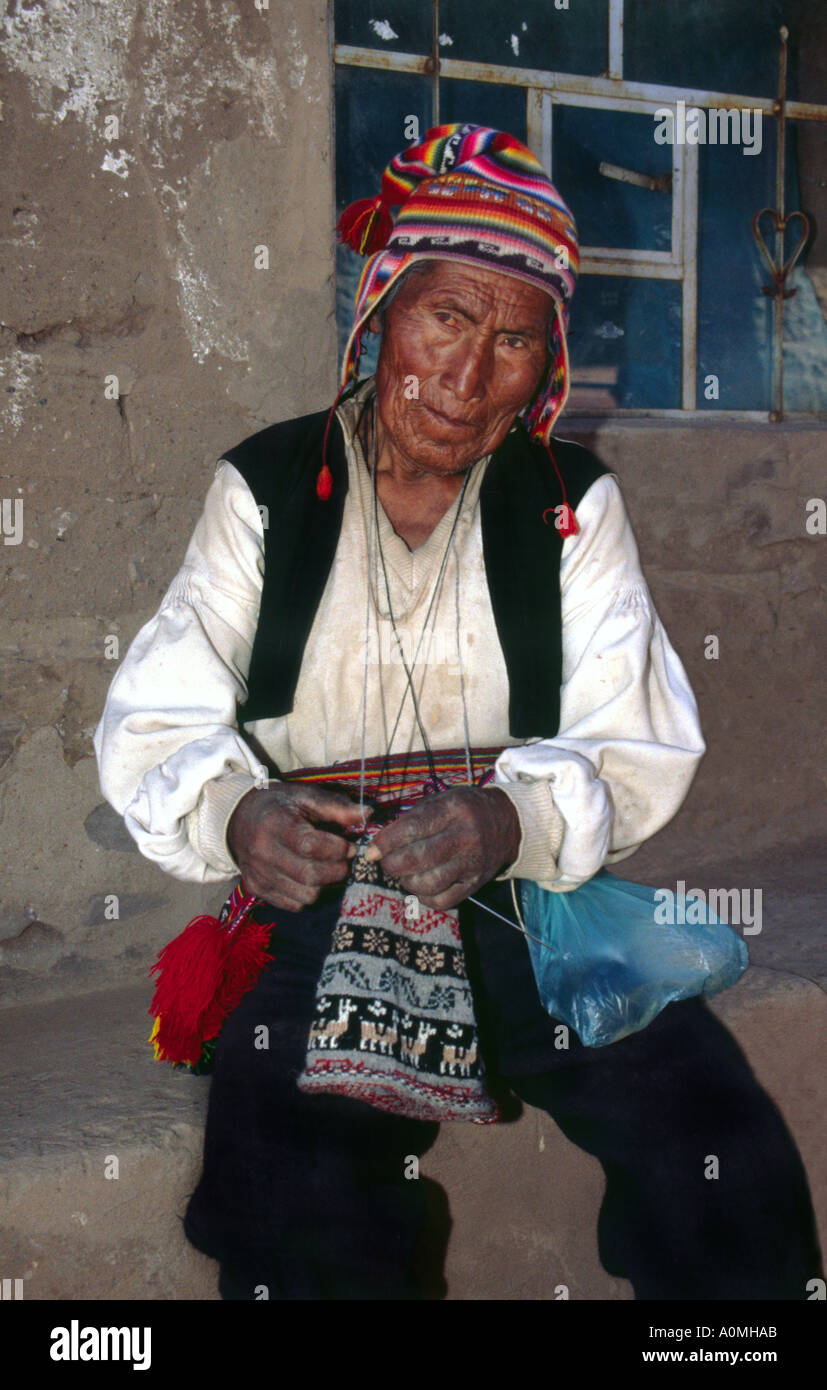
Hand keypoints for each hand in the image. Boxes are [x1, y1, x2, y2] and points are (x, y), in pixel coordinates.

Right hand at [227, 782, 366, 911]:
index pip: (309, 846)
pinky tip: (307, 876)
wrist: (239, 818)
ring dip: (324, 884)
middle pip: (309, 875)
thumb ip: (336, 807)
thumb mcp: (305, 797)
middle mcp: (261, 852)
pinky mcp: (256, 889)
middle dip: (336, 870)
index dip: (336, 849)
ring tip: (325, 867)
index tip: (349, 846)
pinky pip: (292, 904)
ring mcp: (257, 874)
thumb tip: (367, 814)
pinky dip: (307, 894)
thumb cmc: (279, 805)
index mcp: (274, 824)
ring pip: (304, 895)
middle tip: (343, 860)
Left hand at [365, 786, 520, 910]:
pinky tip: (421, 884)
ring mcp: (473, 863)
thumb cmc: (464, 810)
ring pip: (429, 883)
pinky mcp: (476, 883)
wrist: (506, 823)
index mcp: (455, 809)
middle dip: (392, 864)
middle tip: (386, 862)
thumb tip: (379, 844)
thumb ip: (410, 819)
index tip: (372, 850)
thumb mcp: (440, 801)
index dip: (387, 842)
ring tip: (404, 873)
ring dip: (407, 881)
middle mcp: (466, 837)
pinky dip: (424, 896)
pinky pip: (443, 900)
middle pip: (419, 858)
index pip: (414, 828)